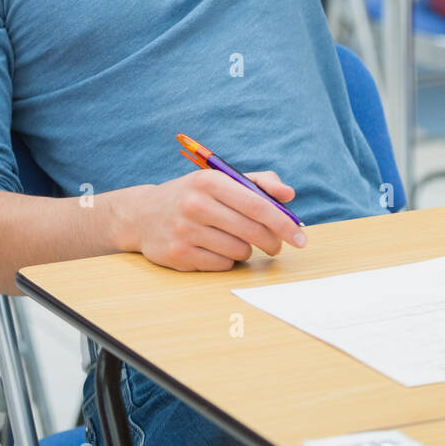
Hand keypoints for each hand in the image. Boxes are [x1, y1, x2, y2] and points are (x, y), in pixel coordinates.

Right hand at [134, 169, 303, 271]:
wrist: (143, 214)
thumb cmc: (193, 195)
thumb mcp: (220, 180)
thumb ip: (258, 183)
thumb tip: (288, 194)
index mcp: (210, 181)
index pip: (257, 206)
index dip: (284, 223)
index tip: (301, 237)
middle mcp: (196, 204)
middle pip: (252, 231)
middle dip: (272, 242)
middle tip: (276, 246)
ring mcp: (185, 231)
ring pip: (239, 251)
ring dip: (245, 249)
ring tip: (233, 240)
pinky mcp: (179, 255)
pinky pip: (221, 265)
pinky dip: (226, 260)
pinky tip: (215, 249)